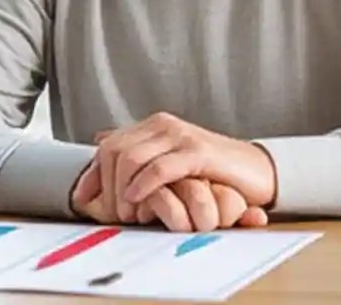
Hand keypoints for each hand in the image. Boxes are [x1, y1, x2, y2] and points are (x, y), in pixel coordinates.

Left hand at [72, 115, 277, 223]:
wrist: (257, 171)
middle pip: (114, 151)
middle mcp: (162, 126)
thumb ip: (137, 157)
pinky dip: (142, 185)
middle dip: (107, 185)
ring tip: (127, 213)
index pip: (108, 146)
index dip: (92, 174)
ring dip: (122, 189)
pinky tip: (136, 199)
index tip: (83, 200)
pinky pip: (159, 167)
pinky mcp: (197, 151)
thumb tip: (99, 142)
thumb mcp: (168, 166)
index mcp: (152, 127)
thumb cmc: (212, 172)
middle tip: (113, 213)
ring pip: (131, 157)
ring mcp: (179, 135)